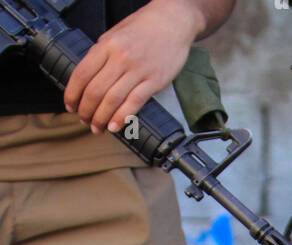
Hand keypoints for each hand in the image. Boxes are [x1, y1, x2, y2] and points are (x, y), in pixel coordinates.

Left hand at [64, 0, 202, 132]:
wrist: (173, 21)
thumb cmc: (144, 28)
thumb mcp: (115, 34)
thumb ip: (102, 54)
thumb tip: (89, 78)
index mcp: (107, 45)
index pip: (82, 73)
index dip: (73, 93)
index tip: (70, 105)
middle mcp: (120, 58)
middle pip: (96, 91)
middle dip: (86, 110)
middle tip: (83, 120)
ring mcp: (138, 70)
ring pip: (113, 100)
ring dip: (102, 118)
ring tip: (97, 127)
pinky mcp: (154, 81)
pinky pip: (134, 103)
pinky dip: (122, 117)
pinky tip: (115, 126)